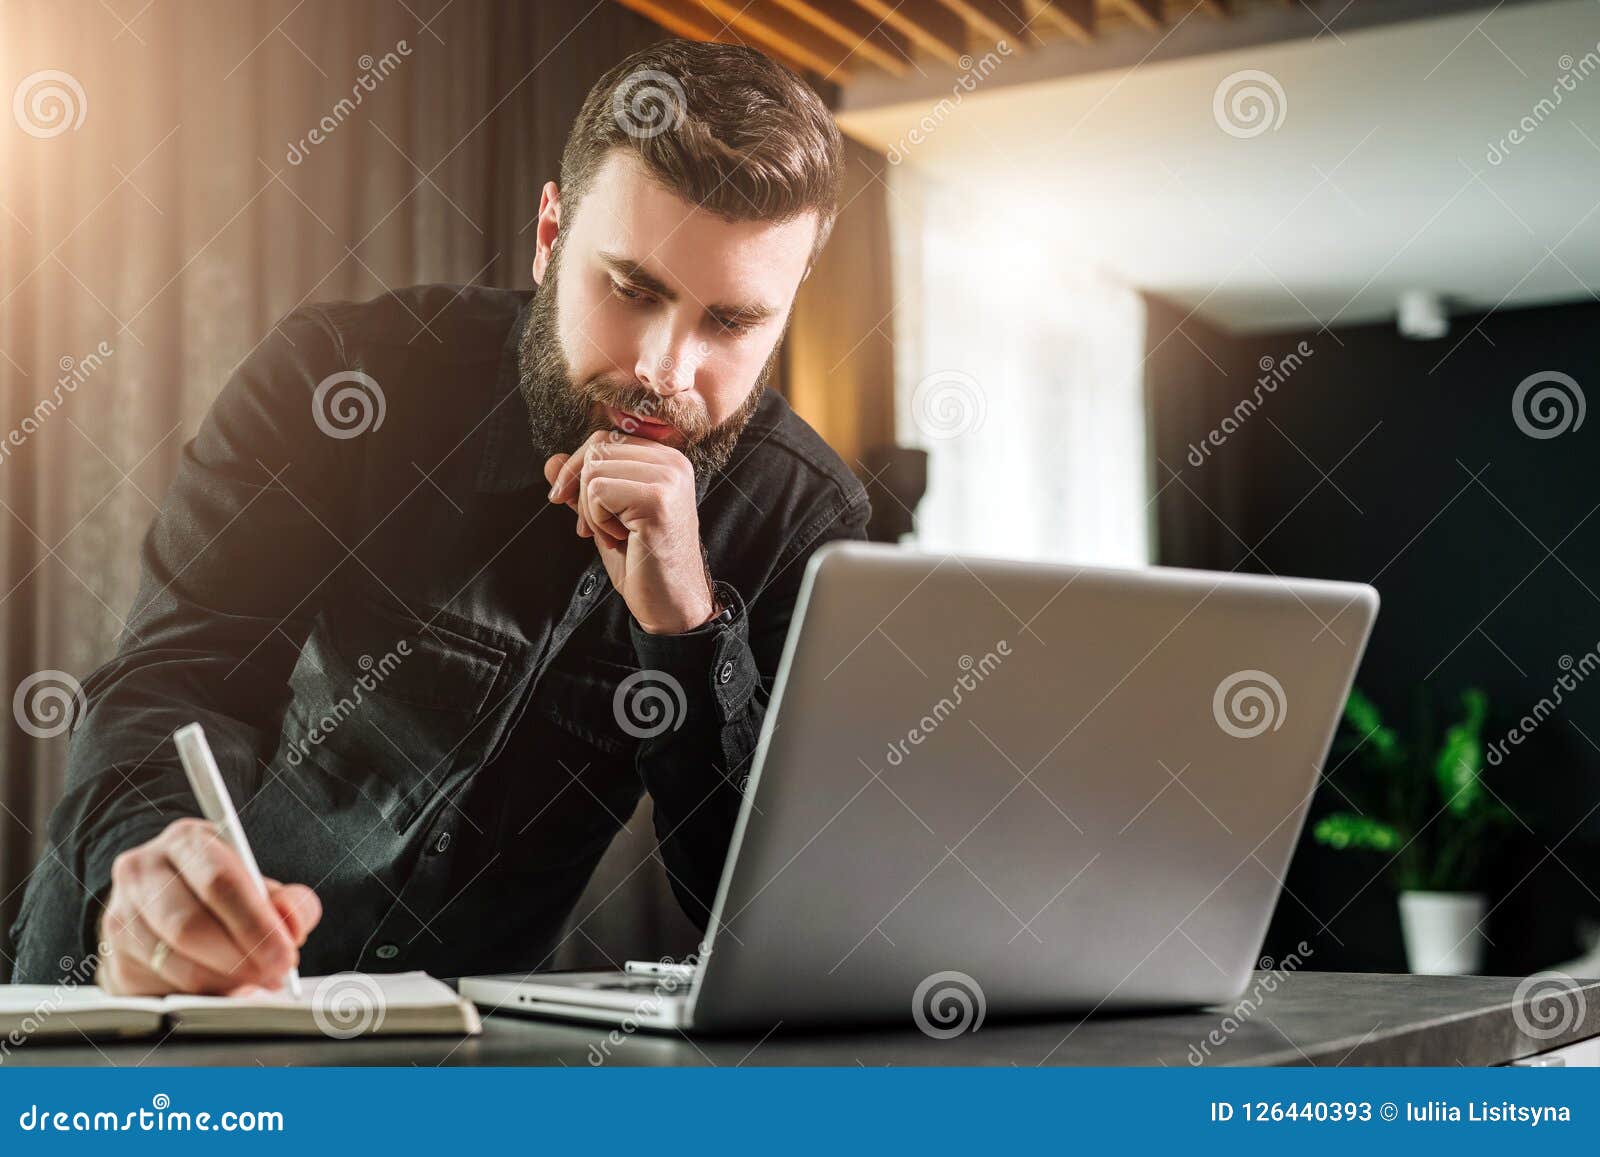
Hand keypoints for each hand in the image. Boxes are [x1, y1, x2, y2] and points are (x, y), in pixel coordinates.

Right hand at [95, 817, 321, 995]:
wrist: (159, 905)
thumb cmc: (217, 892)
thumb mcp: (256, 883)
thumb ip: (288, 902)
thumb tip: (292, 927)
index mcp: (185, 841)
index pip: (220, 883)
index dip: (256, 924)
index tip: (285, 954)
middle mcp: (142, 872)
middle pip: (190, 926)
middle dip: (241, 959)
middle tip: (273, 976)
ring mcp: (120, 917)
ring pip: (174, 963)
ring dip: (223, 983)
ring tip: (254, 985)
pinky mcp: (115, 961)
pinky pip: (161, 989)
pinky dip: (199, 998)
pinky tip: (222, 991)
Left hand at [545, 430, 715, 634]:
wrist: (669, 604)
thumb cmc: (643, 563)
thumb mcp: (606, 518)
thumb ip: (583, 487)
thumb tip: (552, 460)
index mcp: (667, 461)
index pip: (605, 438)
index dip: (577, 469)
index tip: (565, 501)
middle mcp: (673, 462)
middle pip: (597, 448)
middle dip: (580, 489)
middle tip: (591, 528)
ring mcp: (668, 478)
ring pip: (594, 469)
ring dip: (591, 510)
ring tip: (614, 536)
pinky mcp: (657, 499)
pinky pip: (598, 491)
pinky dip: (598, 520)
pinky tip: (621, 540)